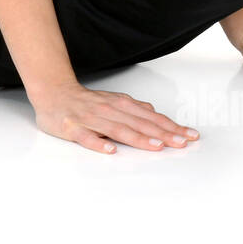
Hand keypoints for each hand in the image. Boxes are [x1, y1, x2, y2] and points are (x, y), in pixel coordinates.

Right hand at [31, 82, 198, 154]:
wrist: (52, 92)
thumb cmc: (84, 101)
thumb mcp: (113, 100)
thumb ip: (134, 108)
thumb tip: (154, 113)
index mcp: (120, 105)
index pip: (150, 118)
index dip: (171, 127)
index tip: (190, 136)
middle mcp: (109, 110)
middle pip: (139, 124)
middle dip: (163, 134)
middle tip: (183, 143)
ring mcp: (90, 119)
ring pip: (117, 129)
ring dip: (139, 138)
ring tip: (157, 146)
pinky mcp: (72, 128)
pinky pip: (86, 137)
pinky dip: (98, 144)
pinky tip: (110, 151)